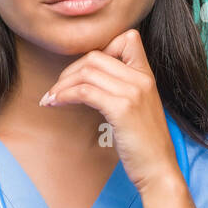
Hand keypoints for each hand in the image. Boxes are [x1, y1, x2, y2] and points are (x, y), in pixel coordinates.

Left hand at [38, 29, 180, 194]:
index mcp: (146, 75)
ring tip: (50, 99)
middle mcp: (141, 79)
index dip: (97, 51)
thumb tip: (88, 79)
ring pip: (86, 72)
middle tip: (56, 89)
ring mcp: (133, 92)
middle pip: (94, 56)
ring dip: (61, 85)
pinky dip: (64, 95)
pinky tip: (55, 104)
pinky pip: (84, 91)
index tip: (80, 73)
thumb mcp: (137, 107)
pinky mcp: (122, 109)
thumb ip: (121, 88)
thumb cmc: (143, 143)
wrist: (158, 168)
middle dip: (68, 71)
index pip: (126, 39)